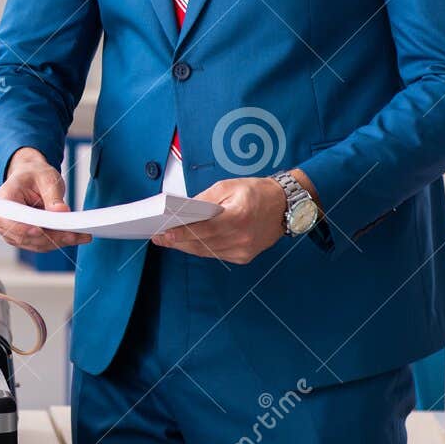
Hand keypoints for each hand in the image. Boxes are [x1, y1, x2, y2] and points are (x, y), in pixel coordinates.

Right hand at [0, 147, 92, 251]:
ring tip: (79, 236)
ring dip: (58, 242)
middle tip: (71, 233)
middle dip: (49, 237)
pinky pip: (44, 244)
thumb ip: (53, 196)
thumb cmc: (34, 175)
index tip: (39, 229)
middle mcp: (6, 219)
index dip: (21, 227)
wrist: (32, 177)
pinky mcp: (28, 237)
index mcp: (5, 199)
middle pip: (24, 236)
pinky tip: (76, 237)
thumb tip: (61, 211)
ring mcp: (16, 231)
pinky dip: (60, 242)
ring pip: (36, 244)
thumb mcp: (46, 178)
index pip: (6, 219)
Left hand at [151, 176, 286, 263]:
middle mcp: (241, 238)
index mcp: (238, 217)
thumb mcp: (228, 186)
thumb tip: (181, 210)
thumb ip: (203, 199)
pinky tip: (188, 243)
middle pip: (202, 244)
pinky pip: (216, 254)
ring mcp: (244, 251)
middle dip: (178, 241)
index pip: (203, 229)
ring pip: (207, 252)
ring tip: (168, 241)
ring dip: (186, 247)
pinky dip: (201, 249)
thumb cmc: (257, 192)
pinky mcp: (244, 257)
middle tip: (158, 238)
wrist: (285, 206)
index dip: (181, 233)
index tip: (163, 234)